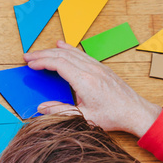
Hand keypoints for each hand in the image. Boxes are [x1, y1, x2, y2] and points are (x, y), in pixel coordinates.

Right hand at [24, 41, 161, 136]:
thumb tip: (41, 108)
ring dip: (53, 51)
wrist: (135, 111)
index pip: (58, 64)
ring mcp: (97, 67)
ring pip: (71, 52)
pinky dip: (68, 49)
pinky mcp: (101, 68)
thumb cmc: (112, 116)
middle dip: (42, 54)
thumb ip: (61, 111)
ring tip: (39, 52)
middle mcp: (91, 70)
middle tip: (28, 56)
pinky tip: (61, 46)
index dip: (42, 62)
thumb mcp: (84, 117)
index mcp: (85, 81)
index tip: (30, 64)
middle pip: (62, 55)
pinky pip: (81, 54)